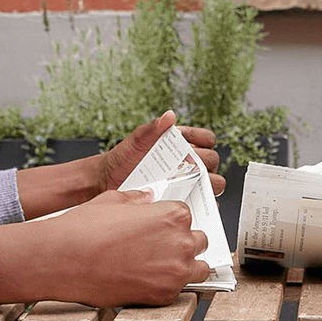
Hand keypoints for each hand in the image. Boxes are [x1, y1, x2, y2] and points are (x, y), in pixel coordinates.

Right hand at [0, 189, 207, 306]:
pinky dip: (166, 287)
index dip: (170, 222)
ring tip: (160, 267)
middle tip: (158, 249)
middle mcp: (181, 242)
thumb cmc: (83, 228)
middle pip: (198, 241)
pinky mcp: (164, 296)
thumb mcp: (112, 200)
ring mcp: (175, 271)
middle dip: (181, 243)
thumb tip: (148, 199)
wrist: (62, 260)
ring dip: (185, 266)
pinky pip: (179, 291)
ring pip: (199, 269)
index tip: (159, 229)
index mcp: (173, 215)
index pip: (186, 216)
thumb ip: (138, 199)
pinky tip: (146, 282)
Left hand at [97, 110, 225, 196]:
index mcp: (182, 144)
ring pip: (214, 183)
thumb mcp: (136, 141)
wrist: (108, 182)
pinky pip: (204, 203)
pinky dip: (202, 204)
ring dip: (206, 184)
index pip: (208, 139)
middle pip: (213, 161)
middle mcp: (189, 162)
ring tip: (187, 185)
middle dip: (204, 164)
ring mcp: (189, 182)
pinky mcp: (185, 199)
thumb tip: (169, 115)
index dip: (203, 139)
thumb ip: (153, 128)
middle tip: (188, 168)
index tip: (188, 143)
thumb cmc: (123, 159)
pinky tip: (187, 201)